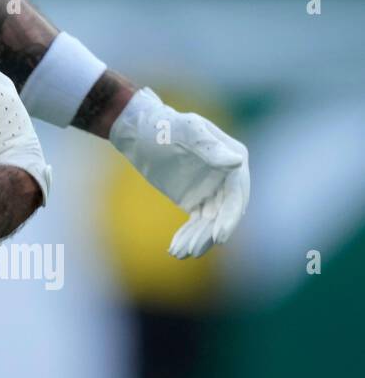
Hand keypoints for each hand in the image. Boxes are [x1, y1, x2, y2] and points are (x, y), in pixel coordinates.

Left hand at [109, 88, 249, 257]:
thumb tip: (236, 162)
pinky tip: (175, 249)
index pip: (237, 195)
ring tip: (179, 252)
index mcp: (234, 158)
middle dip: (210, 234)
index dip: (230, 217)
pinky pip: (196, 223)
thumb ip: (208, 147)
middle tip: (194, 250)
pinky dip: (187, 235)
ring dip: (196, 239)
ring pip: (209, 222)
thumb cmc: (164, 125)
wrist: (140, 131)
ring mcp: (213, 190)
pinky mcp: (196, 200)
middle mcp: (229, 177)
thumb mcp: (185, 131)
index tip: (220, 236)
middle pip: (224, 213)